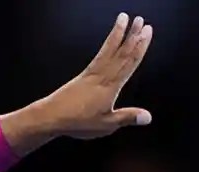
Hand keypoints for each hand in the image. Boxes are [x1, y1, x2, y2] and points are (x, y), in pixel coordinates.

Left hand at [43, 13, 154, 138]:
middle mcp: (101, 76)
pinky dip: (107, 46)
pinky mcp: (82, 76)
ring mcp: (90, 74)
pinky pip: (99, 57)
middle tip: (140, 19)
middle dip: (132, 35)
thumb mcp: (105, 125)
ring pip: (108, 50)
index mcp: (110, 86)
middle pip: (120, 52)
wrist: (49, 117)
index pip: (129, 62)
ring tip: (124, 19)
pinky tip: (111, 41)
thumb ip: (127, 118)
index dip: (140, 46)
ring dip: (117, 34)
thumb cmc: (77, 122)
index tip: (146, 31)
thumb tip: (148, 117)